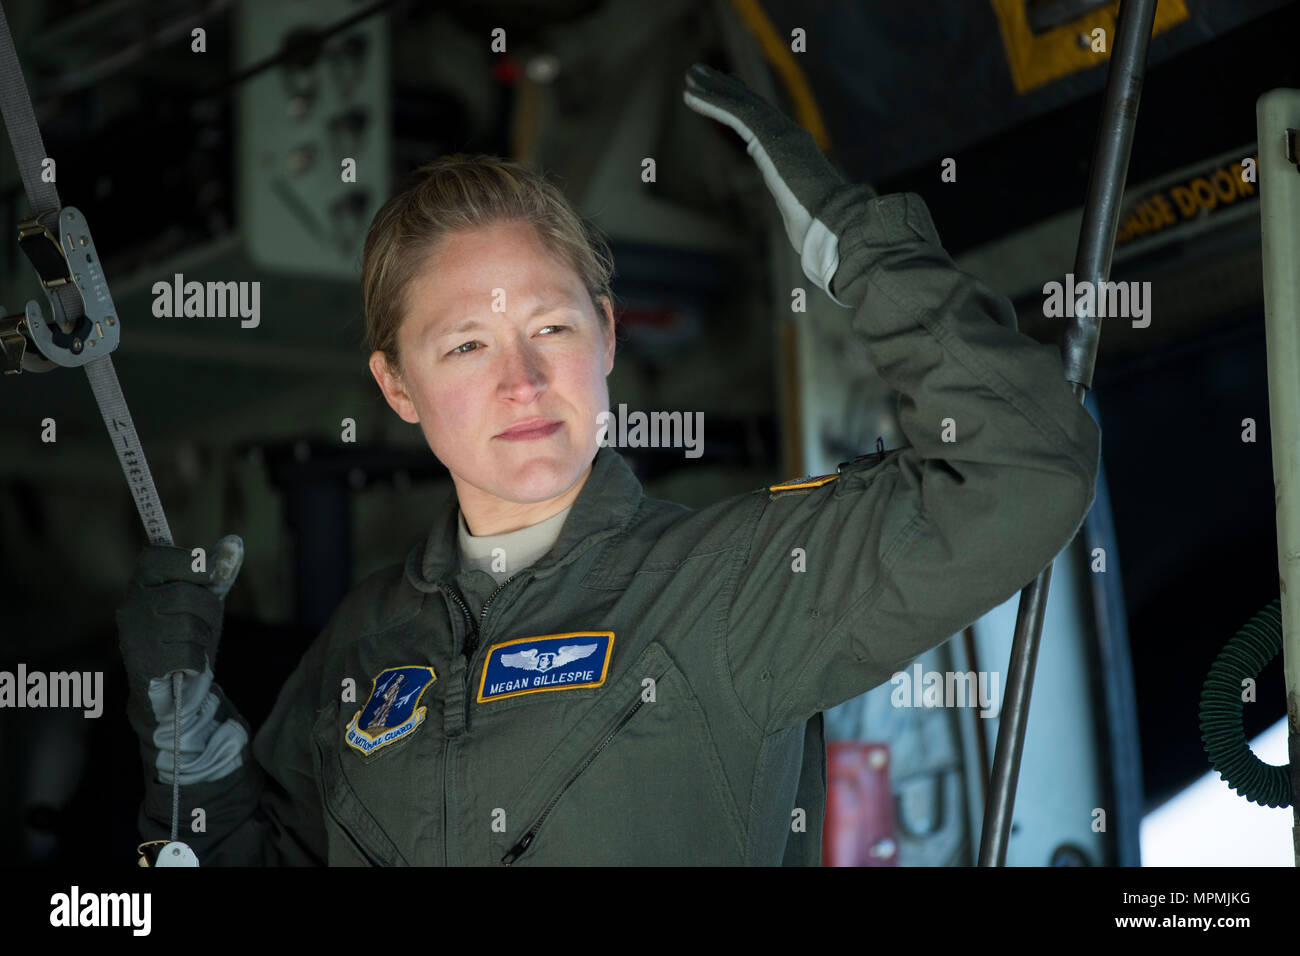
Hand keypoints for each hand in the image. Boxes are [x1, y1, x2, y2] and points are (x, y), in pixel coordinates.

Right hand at [116, 535, 243, 702]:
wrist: (167, 686)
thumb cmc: (187, 634)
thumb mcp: (204, 599)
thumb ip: (217, 572)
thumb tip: (235, 542)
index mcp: (142, 581)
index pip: (158, 557)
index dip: (192, 563)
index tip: (214, 575)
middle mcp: (131, 604)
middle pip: (184, 595)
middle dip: (208, 610)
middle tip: (205, 624)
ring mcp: (134, 634)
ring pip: (188, 626)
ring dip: (203, 638)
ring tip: (193, 644)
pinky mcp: (142, 663)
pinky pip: (187, 655)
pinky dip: (197, 661)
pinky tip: (187, 664)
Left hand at [682, 62, 864, 299]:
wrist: (839, 225)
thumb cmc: (827, 233)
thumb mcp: (806, 221)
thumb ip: (802, 221)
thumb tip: (810, 246)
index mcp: (797, 155)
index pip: (766, 124)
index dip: (745, 106)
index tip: (728, 93)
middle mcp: (790, 138)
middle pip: (752, 105)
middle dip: (726, 88)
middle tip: (701, 74)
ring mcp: (781, 135)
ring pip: (742, 103)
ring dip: (713, 89)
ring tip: (691, 76)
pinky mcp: (770, 139)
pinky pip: (735, 114)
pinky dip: (712, 103)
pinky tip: (690, 95)